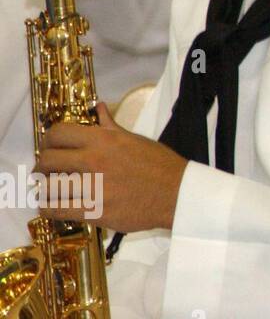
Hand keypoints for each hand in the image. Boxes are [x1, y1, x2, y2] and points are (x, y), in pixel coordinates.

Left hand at [35, 103, 186, 232]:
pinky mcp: (94, 211)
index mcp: (103, 140)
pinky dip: (49, 208)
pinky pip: (57, 210)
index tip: (50, 148)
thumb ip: (109, 126)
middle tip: (47, 171)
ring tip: (51, 190)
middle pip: (48, 160)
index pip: (57, 134)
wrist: (176, 193)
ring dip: (46, 189)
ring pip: (49, 187)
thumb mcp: (134, 139)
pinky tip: (53, 206)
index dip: (48, 141)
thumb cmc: (158, 164)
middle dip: (43, 166)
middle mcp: (93, 161)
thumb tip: (98, 107)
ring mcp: (92, 187)